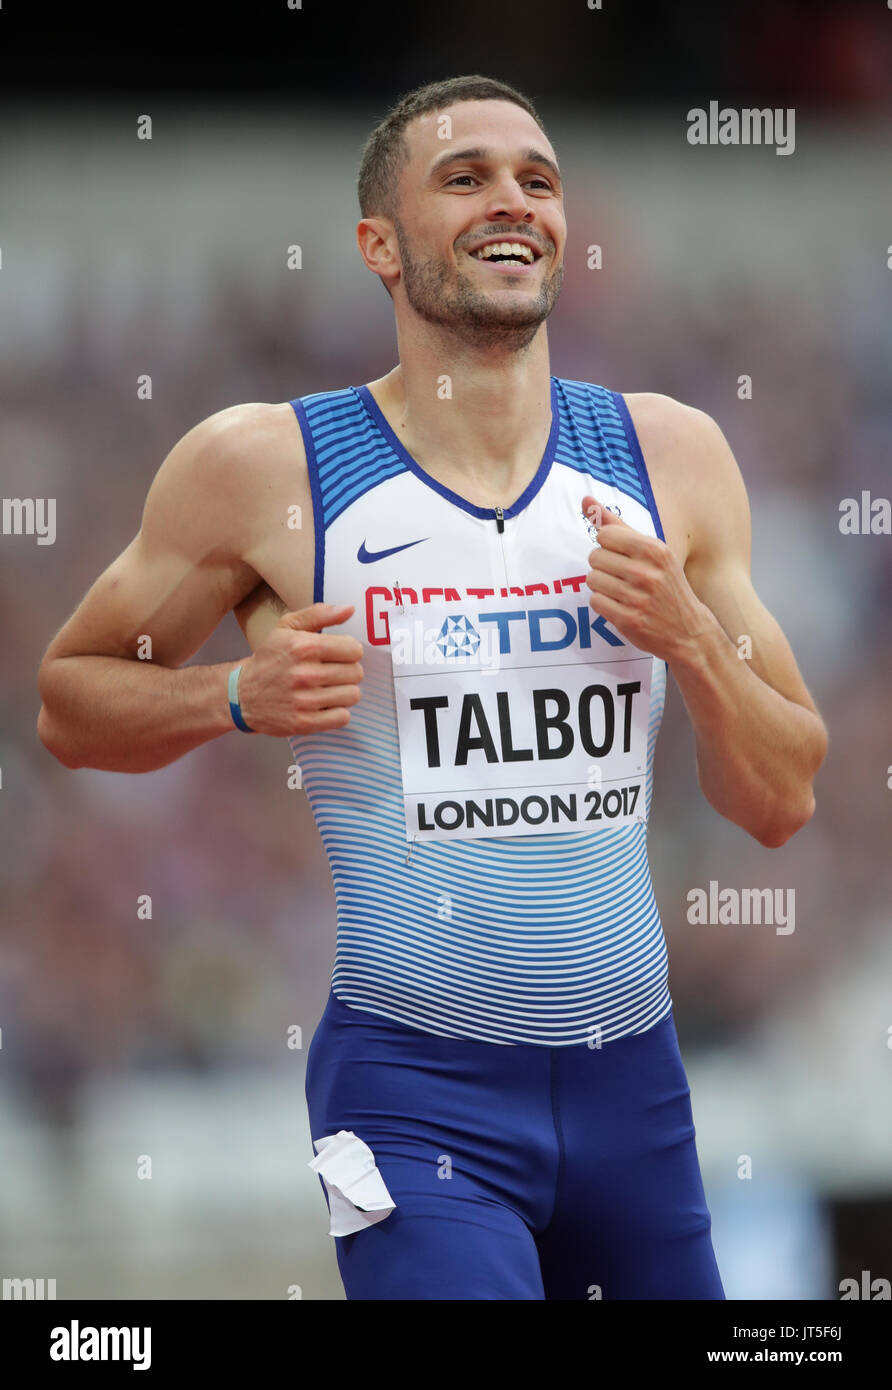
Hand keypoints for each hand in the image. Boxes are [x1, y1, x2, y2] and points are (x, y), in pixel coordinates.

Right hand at [237, 602, 363, 734]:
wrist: (242, 695)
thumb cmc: (270, 659)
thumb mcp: (287, 628)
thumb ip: (319, 614)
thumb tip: (350, 609)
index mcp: (303, 647)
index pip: (354, 650)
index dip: (349, 651)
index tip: (339, 655)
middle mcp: (304, 674)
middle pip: (356, 673)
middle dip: (348, 672)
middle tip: (332, 673)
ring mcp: (304, 701)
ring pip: (352, 695)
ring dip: (344, 692)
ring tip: (328, 689)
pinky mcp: (303, 723)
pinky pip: (343, 717)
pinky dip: (337, 712)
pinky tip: (324, 705)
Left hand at [581, 495, 713, 662]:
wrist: (688, 629)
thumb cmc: (666, 584)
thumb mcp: (651, 551)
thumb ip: (617, 525)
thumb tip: (585, 500)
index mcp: (654, 550)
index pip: (605, 534)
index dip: (609, 545)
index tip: (623, 556)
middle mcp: (646, 572)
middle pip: (595, 557)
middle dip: (603, 566)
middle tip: (623, 577)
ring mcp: (637, 598)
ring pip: (592, 579)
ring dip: (602, 585)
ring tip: (622, 591)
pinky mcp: (628, 620)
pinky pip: (595, 601)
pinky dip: (604, 604)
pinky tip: (621, 606)